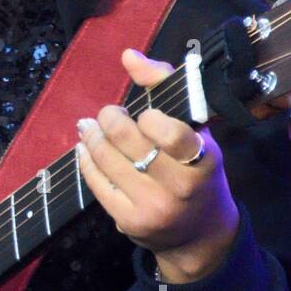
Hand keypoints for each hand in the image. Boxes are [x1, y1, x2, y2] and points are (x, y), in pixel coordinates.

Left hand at [76, 47, 239, 283]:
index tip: (144, 114)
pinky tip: (86, 148)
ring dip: (91, 135)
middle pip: (128, 141)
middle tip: (108, 114)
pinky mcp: (129, 222)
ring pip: (107, 159)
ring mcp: (153, 207)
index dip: (150, 117)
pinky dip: (86, 159)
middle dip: (110, 118)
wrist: (200, 234)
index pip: (173, 133)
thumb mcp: (195, 131)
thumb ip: (165, 87)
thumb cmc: (196, 171)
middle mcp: (180, 187)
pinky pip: (96, 183)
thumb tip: (128, 56)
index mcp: (204, 160)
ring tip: (89, 126)